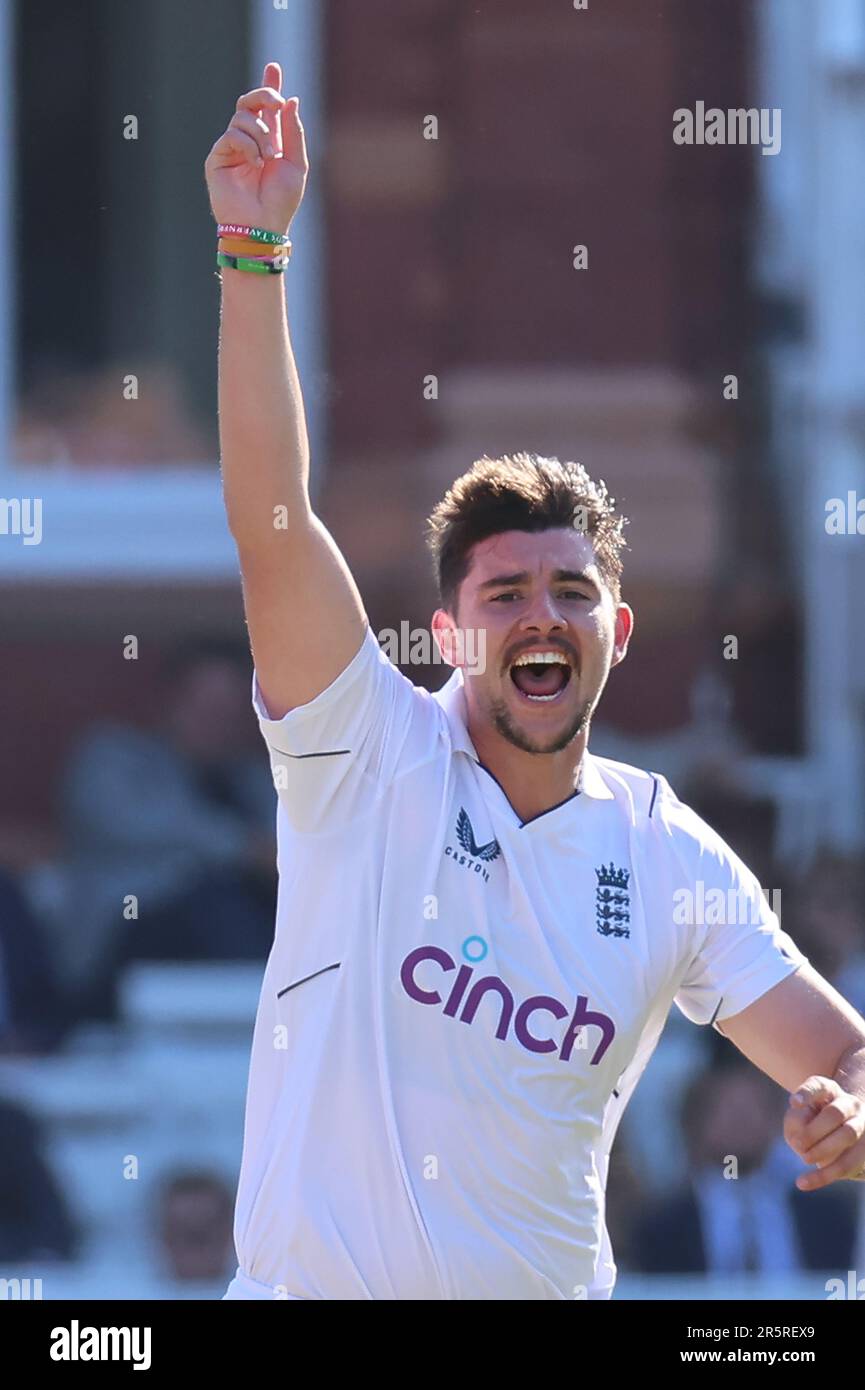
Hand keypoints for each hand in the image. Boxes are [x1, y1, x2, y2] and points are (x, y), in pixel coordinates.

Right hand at [204, 60, 308, 234]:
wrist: (262, 225)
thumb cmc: (281, 201)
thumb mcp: (296, 163)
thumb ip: (293, 131)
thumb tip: (291, 99)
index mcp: (269, 141)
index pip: (267, 108)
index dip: (269, 86)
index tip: (274, 66)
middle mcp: (249, 141)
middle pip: (250, 102)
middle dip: (264, 95)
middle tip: (276, 103)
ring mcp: (231, 149)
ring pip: (242, 117)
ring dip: (260, 134)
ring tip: (268, 158)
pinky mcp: (217, 158)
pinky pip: (231, 135)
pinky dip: (247, 145)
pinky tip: (254, 163)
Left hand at [784, 1075, 864, 1189]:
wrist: (841, 1133)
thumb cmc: (812, 1122)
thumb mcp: (800, 1117)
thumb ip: (796, 1121)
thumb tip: (800, 1134)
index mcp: (829, 1091)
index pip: (819, 1086)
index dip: (807, 1093)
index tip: (793, 1103)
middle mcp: (849, 1104)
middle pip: (835, 1113)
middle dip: (814, 1130)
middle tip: (797, 1143)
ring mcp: (862, 1125)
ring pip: (848, 1135)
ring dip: (824, 1150)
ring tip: (804, 1159)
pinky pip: (849, 1164)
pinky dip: (825, 1176)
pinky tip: (803, 1183)